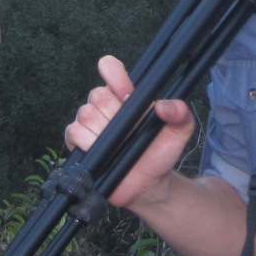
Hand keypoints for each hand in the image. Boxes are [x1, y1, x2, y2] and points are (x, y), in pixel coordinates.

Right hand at [63, 55, 196, 210]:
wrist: (147, 185)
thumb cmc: (160, 154)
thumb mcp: (179, 132)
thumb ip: (181, 114)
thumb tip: (163, 105)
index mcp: (127, 96)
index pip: (111, 70)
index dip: (115, 75)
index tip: (126, 91)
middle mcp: (106, 105)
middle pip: (97, 94)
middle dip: (113, 112)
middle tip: (129, 130)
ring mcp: (90, 123)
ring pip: (85, 114)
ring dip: (102, 131)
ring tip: (118, 144)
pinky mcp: (78, 142)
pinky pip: (74, 132)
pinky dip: (88, 142)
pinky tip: (103, 151)